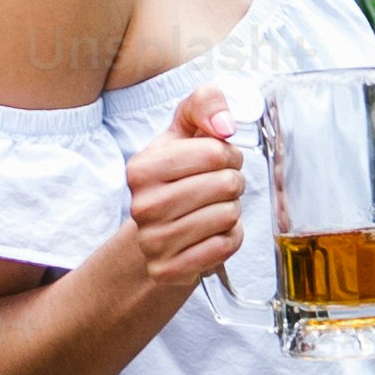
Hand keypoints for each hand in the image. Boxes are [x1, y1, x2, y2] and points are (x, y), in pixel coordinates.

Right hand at [119, 87, 247, 290]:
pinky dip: (230, 238)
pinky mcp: (168, 270)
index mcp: (142, 168)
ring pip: (228, 216)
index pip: (215, 152)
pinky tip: (213, 233)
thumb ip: (204, 104)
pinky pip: (226, 246)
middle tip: (219, 188)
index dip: (229, 154)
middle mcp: (142, 206)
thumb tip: (225, 124)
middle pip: (226, 184)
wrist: (160, 232)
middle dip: (233, 183)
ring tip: (213, 209)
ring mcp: (153, 242)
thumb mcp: (185, 130)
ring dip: (232, 210)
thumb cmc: (177, 176)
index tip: (220, 161)